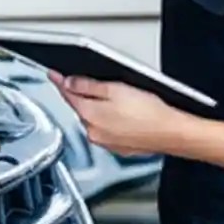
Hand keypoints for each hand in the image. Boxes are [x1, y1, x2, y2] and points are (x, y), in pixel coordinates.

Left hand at [49, 71, 185, 155]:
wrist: (170, 133)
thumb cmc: (148, 112)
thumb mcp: (115, 89)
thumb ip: (88, 85)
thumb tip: (69, 82)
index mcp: (90, 114)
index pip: (68, 95)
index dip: (60, 82)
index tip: (53, 75)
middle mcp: (93, 131)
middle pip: (80, 108)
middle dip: (82, 96)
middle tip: (93, 83)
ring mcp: (105, 142)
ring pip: (93, 120)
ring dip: (97, 109)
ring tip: (118, 100)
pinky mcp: (118, 147)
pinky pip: (106, 130)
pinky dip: (109, 121)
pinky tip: (125, 115)